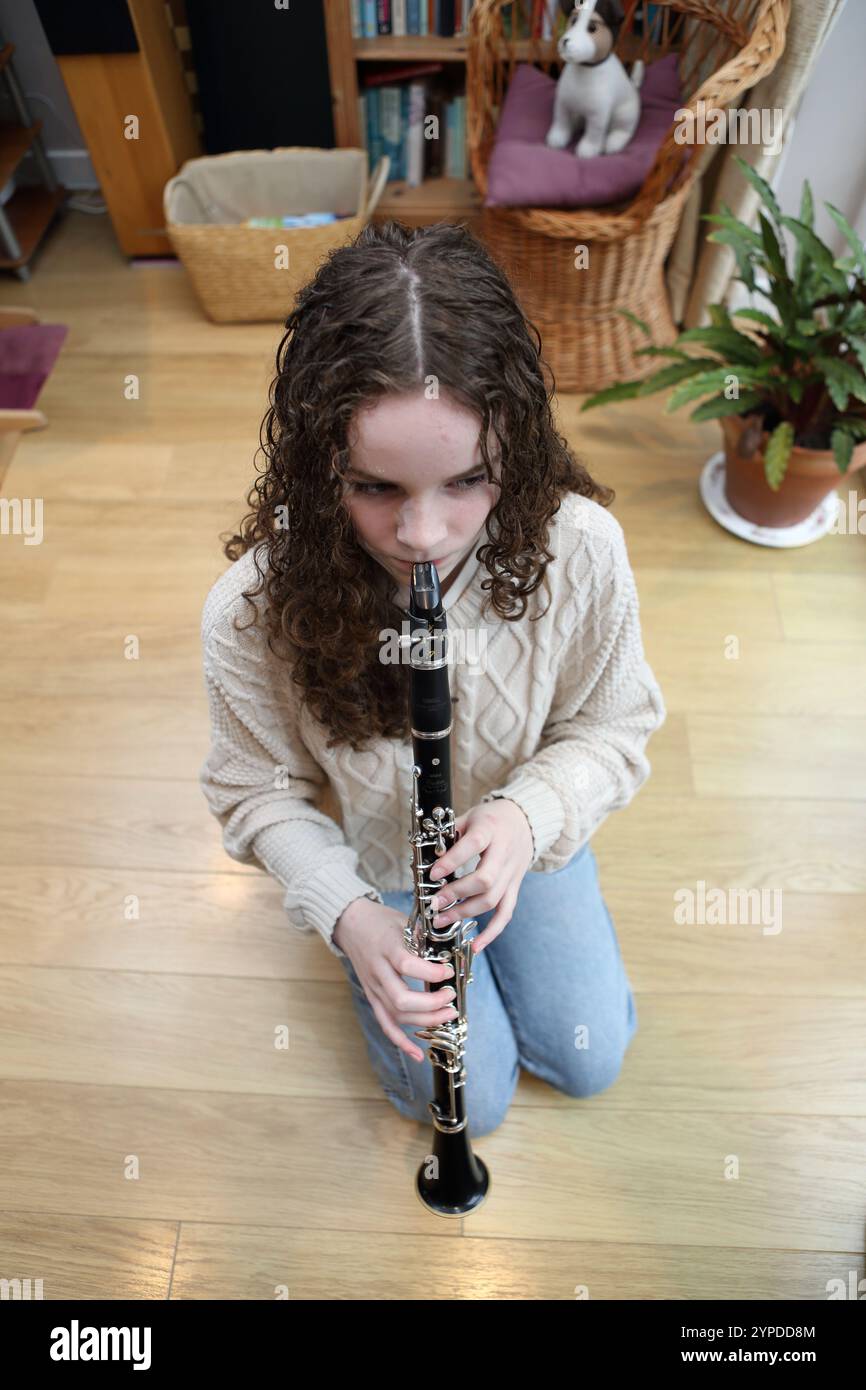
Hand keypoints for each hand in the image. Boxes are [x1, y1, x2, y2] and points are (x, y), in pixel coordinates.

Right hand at [333, 898, 457, 1063]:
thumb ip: (424, 936)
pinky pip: (385, 1024)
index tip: (448, 970)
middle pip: (401, 999)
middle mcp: (378, 971)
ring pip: (396, 1015)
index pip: (407, 965)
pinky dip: (401, 1042)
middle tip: (451, 997)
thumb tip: (450, 950)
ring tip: (448, 1015)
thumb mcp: (403, 920)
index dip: (430, 972)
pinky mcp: (372, 997)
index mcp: (386, 947)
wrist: (349, 923)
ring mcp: (373, 987)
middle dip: (431, 1005)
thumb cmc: (381, 921)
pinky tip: (418, 1054)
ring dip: (424, 1021)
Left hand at [427, 799, 533, 954]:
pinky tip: (476, 946)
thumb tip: (425, 852)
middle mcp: (505, 853)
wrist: (526, 820)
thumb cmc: (491, 818)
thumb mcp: (470, 816)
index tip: (432, 873)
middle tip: (434, 904)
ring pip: (493, 900)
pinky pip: (506, 913)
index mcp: (490, 829)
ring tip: (441, 921)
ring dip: (466, 914)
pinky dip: (492, 932)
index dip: (452, 861)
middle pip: (485, 880)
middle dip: (457, 894)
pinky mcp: (515, 887)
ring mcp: (512, 873)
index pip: (473, 845)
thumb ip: (449, 833)